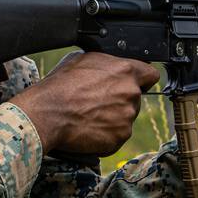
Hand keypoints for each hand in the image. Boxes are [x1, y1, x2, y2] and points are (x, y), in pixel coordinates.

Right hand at [12, 51, 159, 155]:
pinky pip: (117, 136)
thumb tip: (109, 66)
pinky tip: (88, 128)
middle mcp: (131, 93)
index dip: (141, 80)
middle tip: (98, 102)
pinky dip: (106, 134)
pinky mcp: (119, 138)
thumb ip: (105, 63)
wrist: (47, 114)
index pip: (150, 75)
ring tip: (89, 116)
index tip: (134, 84)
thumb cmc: (60, 86)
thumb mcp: (82, 60)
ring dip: (113, 118)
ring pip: (125, 117)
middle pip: (135, 98)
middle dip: (120, 100)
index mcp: (125, 71)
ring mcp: (127, 118)